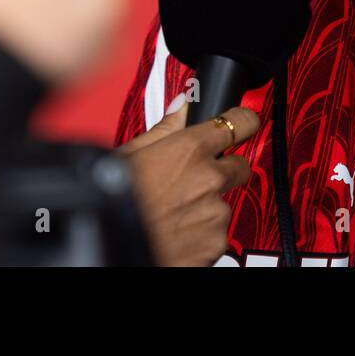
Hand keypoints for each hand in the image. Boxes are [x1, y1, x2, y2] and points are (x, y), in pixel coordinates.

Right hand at [118, 100, 260, 265]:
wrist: (111, 248)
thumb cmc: (114, 202)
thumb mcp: (130, 155)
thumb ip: (165, 128)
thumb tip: (182, 106)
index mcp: (190, 150)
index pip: (239, 122)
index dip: (242, 121)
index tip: (243, 122)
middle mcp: (210, 179)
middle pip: (239, 165)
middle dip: (224, 169)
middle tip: (195, 179)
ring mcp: (216, 214)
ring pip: (223, 203)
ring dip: (206, 206)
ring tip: (174, 212)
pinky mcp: (217, 244)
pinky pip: (216, 233)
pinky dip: (202, 234)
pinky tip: (177, 232)